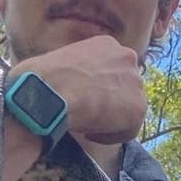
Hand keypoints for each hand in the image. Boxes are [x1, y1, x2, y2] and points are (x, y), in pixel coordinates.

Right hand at [6, 37, 146, 144]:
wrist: (49, 92)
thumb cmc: (42, 78)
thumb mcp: (60, 61)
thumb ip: (76, 70)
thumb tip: (68, 85)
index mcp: (107, 44)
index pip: (113, 70)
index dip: (99, 89)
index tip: (84, 100)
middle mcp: (127, 57)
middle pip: (124, 88)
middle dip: (108, 104)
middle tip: (88, 116)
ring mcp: (136, 82)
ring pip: (128, 109)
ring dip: (110, 121)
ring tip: (87, 127)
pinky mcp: (138, 107)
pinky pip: (129, 130)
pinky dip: (110, 136)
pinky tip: (90, 134)